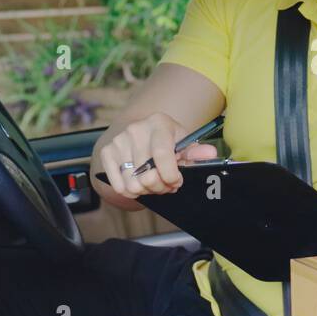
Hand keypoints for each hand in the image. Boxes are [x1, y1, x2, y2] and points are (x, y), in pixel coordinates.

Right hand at [98, 112, 218, 198]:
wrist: (145, 135)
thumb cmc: (169, 142)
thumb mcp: (185, 145)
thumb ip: (197, 152)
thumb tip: (209, 153)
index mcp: (159, 123)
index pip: (161, 155)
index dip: (170, 175)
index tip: (176, 182)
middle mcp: (136, 128)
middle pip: (147, 174)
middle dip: (161, 186)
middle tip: (166, 184)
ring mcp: (119, 140)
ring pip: (133, 184)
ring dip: (147, 190)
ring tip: (154, 183)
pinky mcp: (107, 151)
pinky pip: (119, 186)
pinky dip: (131, 191)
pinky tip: (140, 183)